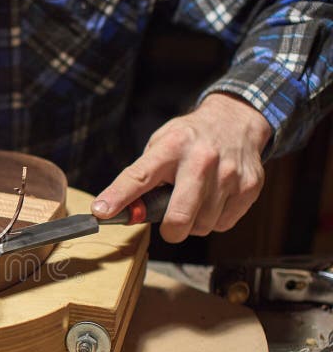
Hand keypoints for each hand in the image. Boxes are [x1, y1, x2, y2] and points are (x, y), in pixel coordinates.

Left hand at [92, 93, 271, 242]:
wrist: (237, 120)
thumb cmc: (191, 138)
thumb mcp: (161, 145)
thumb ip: (143, 176)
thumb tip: (124, 211)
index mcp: (172, 146)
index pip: (139, 176)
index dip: (118, 197)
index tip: (101, 212)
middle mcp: (201, 159)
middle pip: (178, 216)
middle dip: (169, 230)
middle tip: (168, 225)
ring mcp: (229, 174)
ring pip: (202, 225)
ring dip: (193, 223)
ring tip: (194, 201)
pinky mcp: (250, 187)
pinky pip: (223, 224)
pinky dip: (214, 220)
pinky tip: (213, 200)